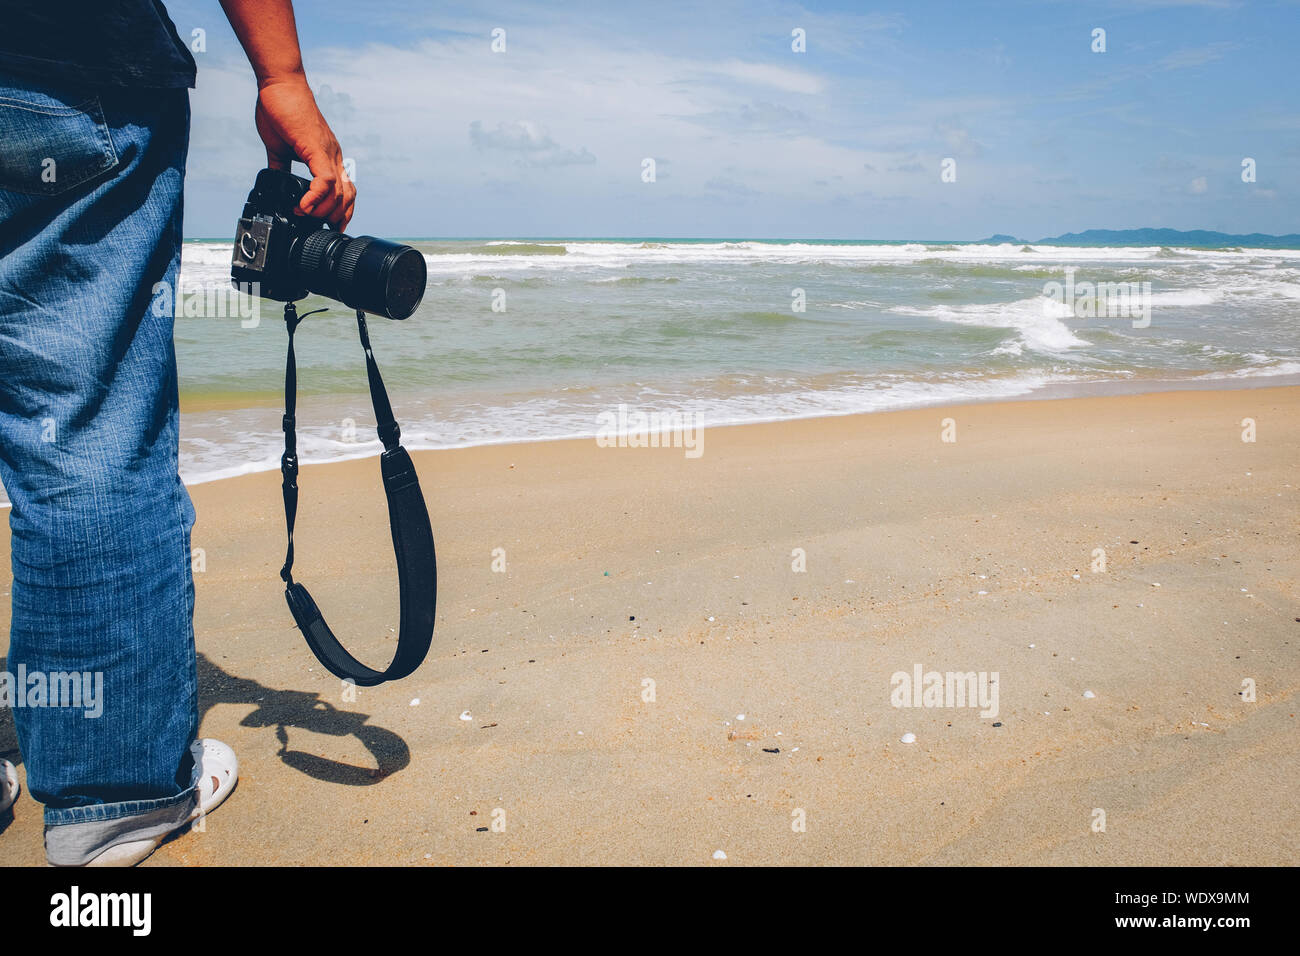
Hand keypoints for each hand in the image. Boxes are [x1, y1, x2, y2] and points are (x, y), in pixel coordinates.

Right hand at [254, 76, 355, 229]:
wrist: (278, 85)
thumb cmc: (279, 110)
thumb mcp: (279, 148)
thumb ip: (282, 167)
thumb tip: (276, 184)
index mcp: (327, 156)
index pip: (345, 190)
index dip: (341, 211)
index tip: (329, 224)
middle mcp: (333, 155)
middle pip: (348, 196)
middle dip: (337, 217)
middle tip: (320, 226)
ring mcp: (328, 152)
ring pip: (340, 193)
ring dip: (324, 210)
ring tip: (305, 215)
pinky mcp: (316, 148)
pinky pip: (325, 181)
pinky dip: (315, 197)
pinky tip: (302, 205)